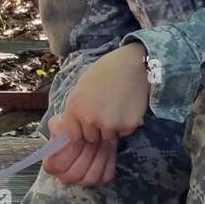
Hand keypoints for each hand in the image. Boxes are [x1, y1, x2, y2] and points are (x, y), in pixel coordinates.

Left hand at [43, 43, 150, 186]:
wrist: (131, 65)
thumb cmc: (104, 73)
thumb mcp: (80, 89)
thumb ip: (76, 110)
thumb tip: (73, 130)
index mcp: (74, 108)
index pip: (74, 136)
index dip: (82, 131)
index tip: (88, 124)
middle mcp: (88, 119)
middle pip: (91, 139)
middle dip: (97, 130)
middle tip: (106, 111)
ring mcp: (108, 124)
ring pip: (108, 138)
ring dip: (112, 128)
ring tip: (116, 107)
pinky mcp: (126, 126)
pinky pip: (124, 133)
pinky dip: (126, 125)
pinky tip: (127, 108)